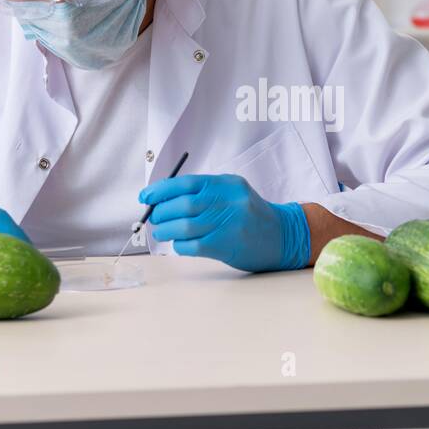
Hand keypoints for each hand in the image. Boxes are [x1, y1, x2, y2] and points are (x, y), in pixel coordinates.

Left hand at [140, 174, 309, 272]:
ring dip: (166, 230)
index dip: (161, 190)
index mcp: (228, 184)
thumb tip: (163, 199)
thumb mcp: (232, 193)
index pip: (187, 183)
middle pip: (183, 205)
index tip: (146, 197)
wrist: (283, 236)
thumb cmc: (250, 215)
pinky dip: (179, 245)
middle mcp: (229, 201)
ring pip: (184, 226)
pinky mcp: (227, 245)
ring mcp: (229, 224)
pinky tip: (179, 244)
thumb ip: (204, 193)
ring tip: (161, 232)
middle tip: (153, 217)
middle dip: (161, 212)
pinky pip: (192, 245)